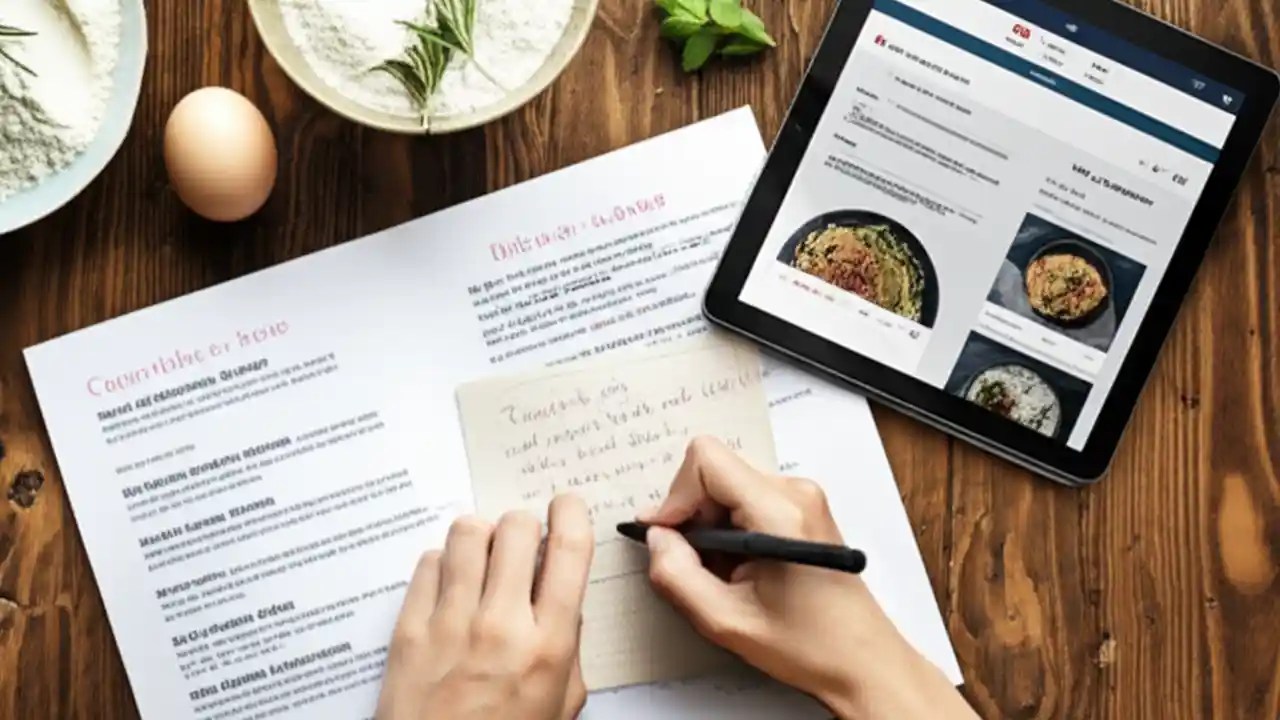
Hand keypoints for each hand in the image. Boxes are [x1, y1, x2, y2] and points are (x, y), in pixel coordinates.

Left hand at [376, 495, 594, 719]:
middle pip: (517, 527)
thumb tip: (565, 597)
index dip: (572, 513)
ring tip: (483, 558)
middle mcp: (501, 626)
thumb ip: (570, 646)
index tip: (567, 506)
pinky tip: (451, 585)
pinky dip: (444, 563)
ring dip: (482, 537)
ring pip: (468, 533)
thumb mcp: (560, 703)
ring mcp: (450, 623)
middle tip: (522, 542)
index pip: (569, 550)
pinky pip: (429, 561)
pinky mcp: (409, 628)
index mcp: (549, 645)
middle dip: (524, 526)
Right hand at [640, 437, 974, 719]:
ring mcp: (802, 497)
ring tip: (722, 572)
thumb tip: (655, 538)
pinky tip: (738, 567)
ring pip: (726, 484)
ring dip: (709, 524)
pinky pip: (745, 498)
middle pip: (715, 470)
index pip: (707, 460)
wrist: (862, 659)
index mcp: (780, 512)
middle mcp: (795, 492)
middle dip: (691, 514)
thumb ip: (677, 576)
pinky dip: (727, 528)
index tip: (666, 535)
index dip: (675, 495)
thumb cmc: (810, 644)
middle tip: (692, 562)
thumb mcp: (726, 621)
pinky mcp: (801, 507)